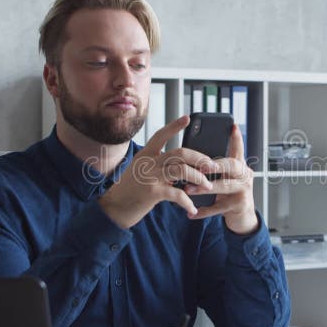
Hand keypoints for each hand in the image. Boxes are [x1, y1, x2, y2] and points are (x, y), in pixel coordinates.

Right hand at [98, 116, 217, 227]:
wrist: (114, 208)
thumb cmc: (130, 190)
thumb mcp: (140, 171)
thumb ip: (157, 165)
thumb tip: (181, 165)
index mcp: (145, 154)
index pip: (161, 135)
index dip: (174, 126)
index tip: (187, 118)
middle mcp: (148, 162)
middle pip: (180, 152)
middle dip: (200, 158)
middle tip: (212, 166)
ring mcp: (150, 176)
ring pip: (182, 170)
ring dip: (199, 178)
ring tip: (208, 186)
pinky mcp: (152, 193)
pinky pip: (177, 194)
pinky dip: (188, 202)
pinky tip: (192, 209)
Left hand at [185, 124, 258, 234]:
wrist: (242, 217)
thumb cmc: (229, 194)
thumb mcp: (226, 179)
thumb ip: (216, 168)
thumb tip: (191, 157)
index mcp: (240, 166)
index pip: (238, 149)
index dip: (236, 138)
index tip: (232, 126)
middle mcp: (245, 175)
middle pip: (232, 165)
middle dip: (216, 164)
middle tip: (200, 166)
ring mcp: (244, 190)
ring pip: (224, 186)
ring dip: (204, 188)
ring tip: (188, 190)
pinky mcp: (240, 205)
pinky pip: (219, 207)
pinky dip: (204, 211)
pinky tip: (192, 213)